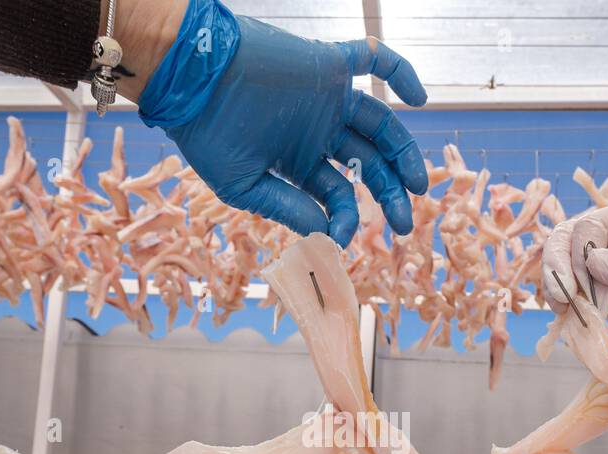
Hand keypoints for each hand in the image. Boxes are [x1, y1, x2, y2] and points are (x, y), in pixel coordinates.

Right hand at [127, 0, 428, 246]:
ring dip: (401, 153)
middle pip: (367, 164)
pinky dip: (399, 73)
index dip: (345, 218)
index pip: (336, 194)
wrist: (188, 78)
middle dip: (389, 195)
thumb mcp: (243, 185)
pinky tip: (419, 98)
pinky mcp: (326, 65)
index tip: (344, 238)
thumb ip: (286, 207)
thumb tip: (324, 232)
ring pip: (378, 124)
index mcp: (297, 161)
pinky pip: (371, 60)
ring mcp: (325, 99)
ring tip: (417, 184)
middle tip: (404, 224)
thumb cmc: (206, 133)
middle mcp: (317, 131)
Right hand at [541, 203, 607, 371]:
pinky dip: (571, 310)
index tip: (586, 285)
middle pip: (565, 243)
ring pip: (566, 271)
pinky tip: (577, 324)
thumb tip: (594, 264)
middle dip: (556, 269)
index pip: (588, 227)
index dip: (578, 253)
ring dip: (559, 291)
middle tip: (561, 299)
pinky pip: (579, 298)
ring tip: (568, 315)